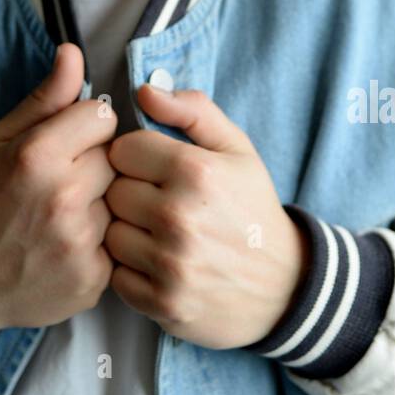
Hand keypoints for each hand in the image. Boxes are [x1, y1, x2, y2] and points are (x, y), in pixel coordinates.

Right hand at [0, 43, 116, 330]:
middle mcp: (63, 200)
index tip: (67, 143)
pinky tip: (69, 244)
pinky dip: (101, 241)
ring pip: (120, 199)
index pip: (102, 115)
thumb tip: (73, 51)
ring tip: (65, 214)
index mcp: (37, 157)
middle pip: (116, 157)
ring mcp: (80, 244)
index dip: (85, 127)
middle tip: (64, 182)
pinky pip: (119, 240)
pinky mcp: (93, 279)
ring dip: (102, 202)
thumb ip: (45, 98)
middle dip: (96, 164)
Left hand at [103, 83, 309, 348]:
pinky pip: (116, 276)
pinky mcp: (162, 303)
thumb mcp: (236, 148)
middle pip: (111, 190)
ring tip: (154, 231)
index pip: (122, 149)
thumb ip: (191, 111)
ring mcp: (170, 264)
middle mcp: (179, 217)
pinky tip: (155, 262)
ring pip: (109, 233)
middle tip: (154, 201)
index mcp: (196, 172)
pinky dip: (130, 270)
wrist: (285, 286)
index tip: (151, 168)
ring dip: (126, 231)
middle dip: (129, 192)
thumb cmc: (252, 208)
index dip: (135, 156)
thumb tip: (144, 90)